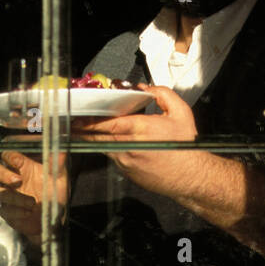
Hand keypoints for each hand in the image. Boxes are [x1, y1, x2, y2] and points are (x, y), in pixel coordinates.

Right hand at [0, 150, 67, 244]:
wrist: (55, 217)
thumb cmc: (54, 193)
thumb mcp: (60, 177)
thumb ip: (58, 164)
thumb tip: (62, 151)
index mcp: (23, 167)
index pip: (8, 156)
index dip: (10, 156)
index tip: (18, 161)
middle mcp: (12, 180)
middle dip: (2, 174)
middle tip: (17, 181)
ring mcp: (9, 195)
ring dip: (14, 198)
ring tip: (32, 203)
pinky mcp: (9, 212)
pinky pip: (5, 211)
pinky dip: (17, 212)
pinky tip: (28, 212)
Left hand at [72, 84, 198, 196]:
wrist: (191, 177)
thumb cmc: (185, 147)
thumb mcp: (180, 112)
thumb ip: (162, 94)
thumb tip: (146, 88)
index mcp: (140, 129)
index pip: (108, 124)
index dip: (90, 121)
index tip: (78, 117)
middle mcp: (129, 146)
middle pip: (99, 136)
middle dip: (84, 129)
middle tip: (73, 122)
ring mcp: (126, 162)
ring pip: (104, 146)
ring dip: (95, 138)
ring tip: (85, 130)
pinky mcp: (127, 173)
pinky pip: (113, 156)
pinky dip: (110, 148)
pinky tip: (112, 142)